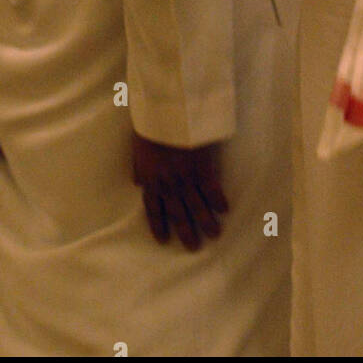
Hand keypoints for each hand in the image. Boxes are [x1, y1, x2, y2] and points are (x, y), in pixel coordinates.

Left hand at [132, 133, 227, 250]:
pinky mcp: (202, 168)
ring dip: (206, 222)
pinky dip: (218, 200)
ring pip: (197, 205)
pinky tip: (224, 210)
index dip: (158, 225)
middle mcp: (168, 184)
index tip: (163, 240)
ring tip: (214, 235)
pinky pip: (211, 189)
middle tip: (193, 247)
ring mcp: (186, 178)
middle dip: (186, 231)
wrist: (166, 114)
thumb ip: (138, 167)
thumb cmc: (150, 125)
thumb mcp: (137, 147)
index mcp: (150, 179)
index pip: (153, 208)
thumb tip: (138, 184)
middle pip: (177, 213)